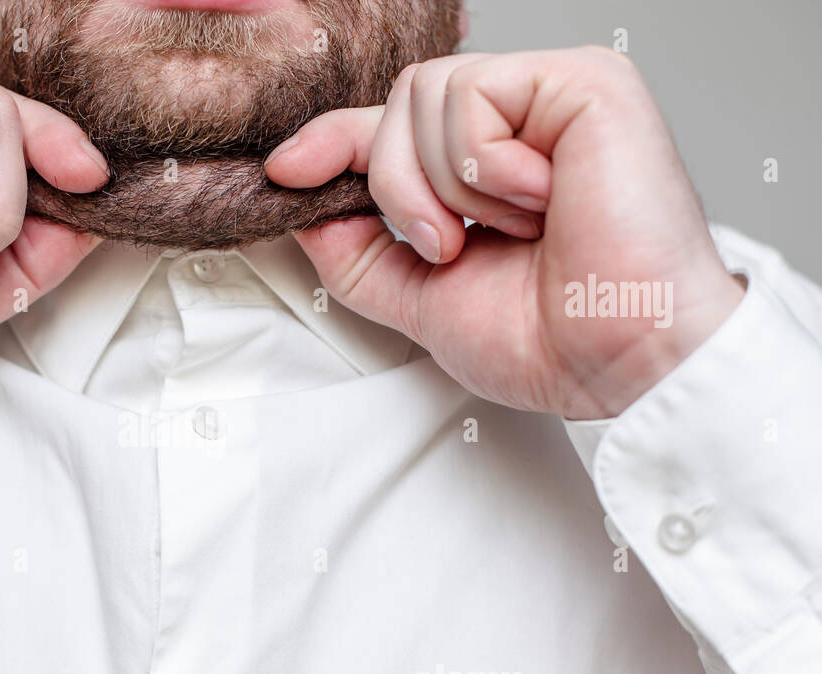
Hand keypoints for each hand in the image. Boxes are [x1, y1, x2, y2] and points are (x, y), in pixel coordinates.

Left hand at [265, 47, 745, 419]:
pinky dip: (484, 167)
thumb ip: (358, 250)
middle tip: (448, 247)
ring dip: (444, 187)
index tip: (285, 171)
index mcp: (487, 168)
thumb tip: (303, 206)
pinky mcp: (583, 82)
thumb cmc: (547, 339)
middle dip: (395, 190)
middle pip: (395, 105)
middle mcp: (520, 122)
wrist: (619, 361)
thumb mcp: (419, 297)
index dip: (332, 142)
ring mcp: (552, 95)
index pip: (390, 127)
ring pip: (421, 95)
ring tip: (512, 230)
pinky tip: (542, 201)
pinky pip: (471, 95)